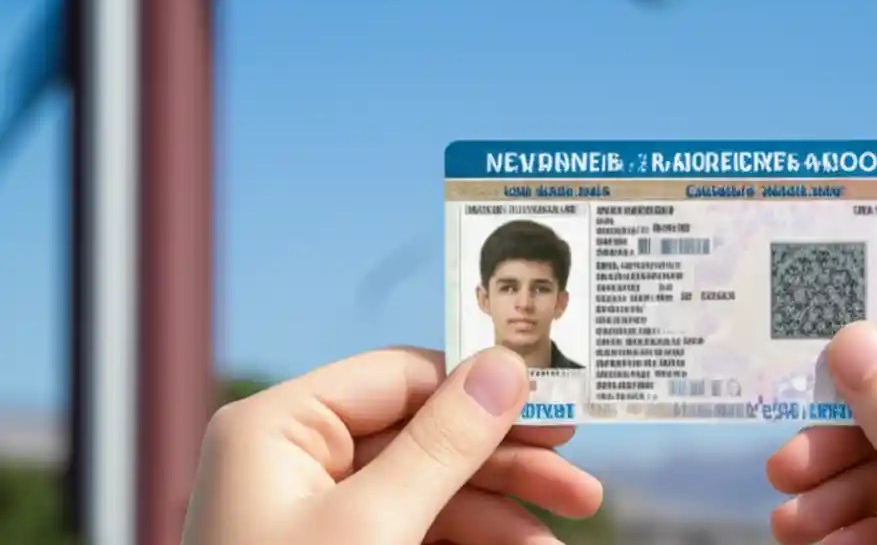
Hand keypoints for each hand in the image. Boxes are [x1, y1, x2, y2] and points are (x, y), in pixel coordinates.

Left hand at [182, 346, 601, 544]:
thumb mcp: (375, 526)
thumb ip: (443, 444)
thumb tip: (504, 366)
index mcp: (280, 427)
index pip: (401, 377)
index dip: (482, 389)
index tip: (555, 408)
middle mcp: (297, 458)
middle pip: (426, 436)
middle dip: (506, 466)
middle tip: (579, 488)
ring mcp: (318, 511)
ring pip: (432, 490)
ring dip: (500, 518)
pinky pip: (420, 530)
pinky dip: (471, 542)